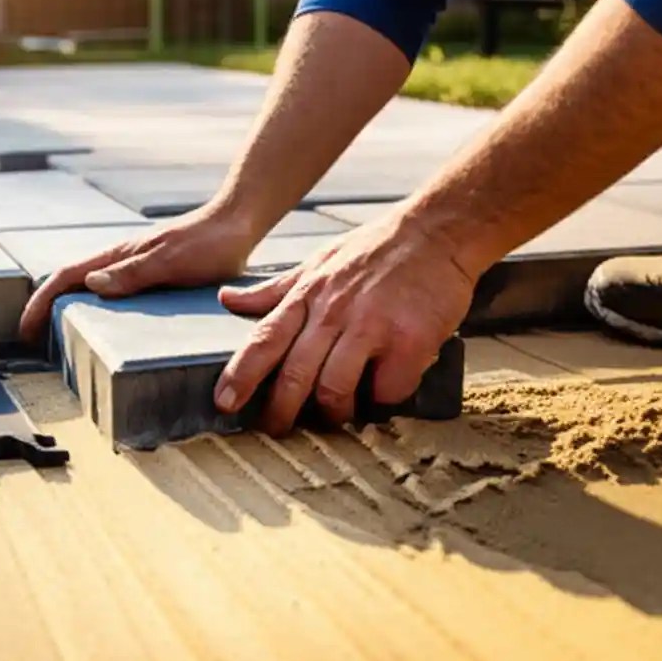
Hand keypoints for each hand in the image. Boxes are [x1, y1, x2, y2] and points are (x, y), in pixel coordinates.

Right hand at [18, 204, 262, 341]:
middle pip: (73, 284)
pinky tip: (113, 333)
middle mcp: (122, 260)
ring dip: (73, 312)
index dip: (41, 303)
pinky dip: (102, 312)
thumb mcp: (170, 261)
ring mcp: (137, 267)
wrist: (240, 222)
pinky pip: (117, 295)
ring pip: (93, 290)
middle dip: (48, 310)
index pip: (66, 277)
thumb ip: (133, 272)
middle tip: (39, 344)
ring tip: (67, 344)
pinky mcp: (154, 275)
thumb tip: (92, 285)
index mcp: (118, 256)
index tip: (26, 330)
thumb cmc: (209, 242)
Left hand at [213, 209, 474, 434]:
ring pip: (335, 388)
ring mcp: (370, 326)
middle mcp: (332, 311)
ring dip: (333, 411)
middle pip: (295, 374)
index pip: (263, 340)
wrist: (438, 231)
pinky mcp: (408, 340)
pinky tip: (386, 389)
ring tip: (337, 415)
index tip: (223, 403)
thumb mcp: (317, 261)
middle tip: (277, 430)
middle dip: (281, 411)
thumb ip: (275, 289)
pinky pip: (386, 389)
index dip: (241, 375)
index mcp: (307, 295)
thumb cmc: (375, 249)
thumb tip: (227, 298)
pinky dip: (384, 398)